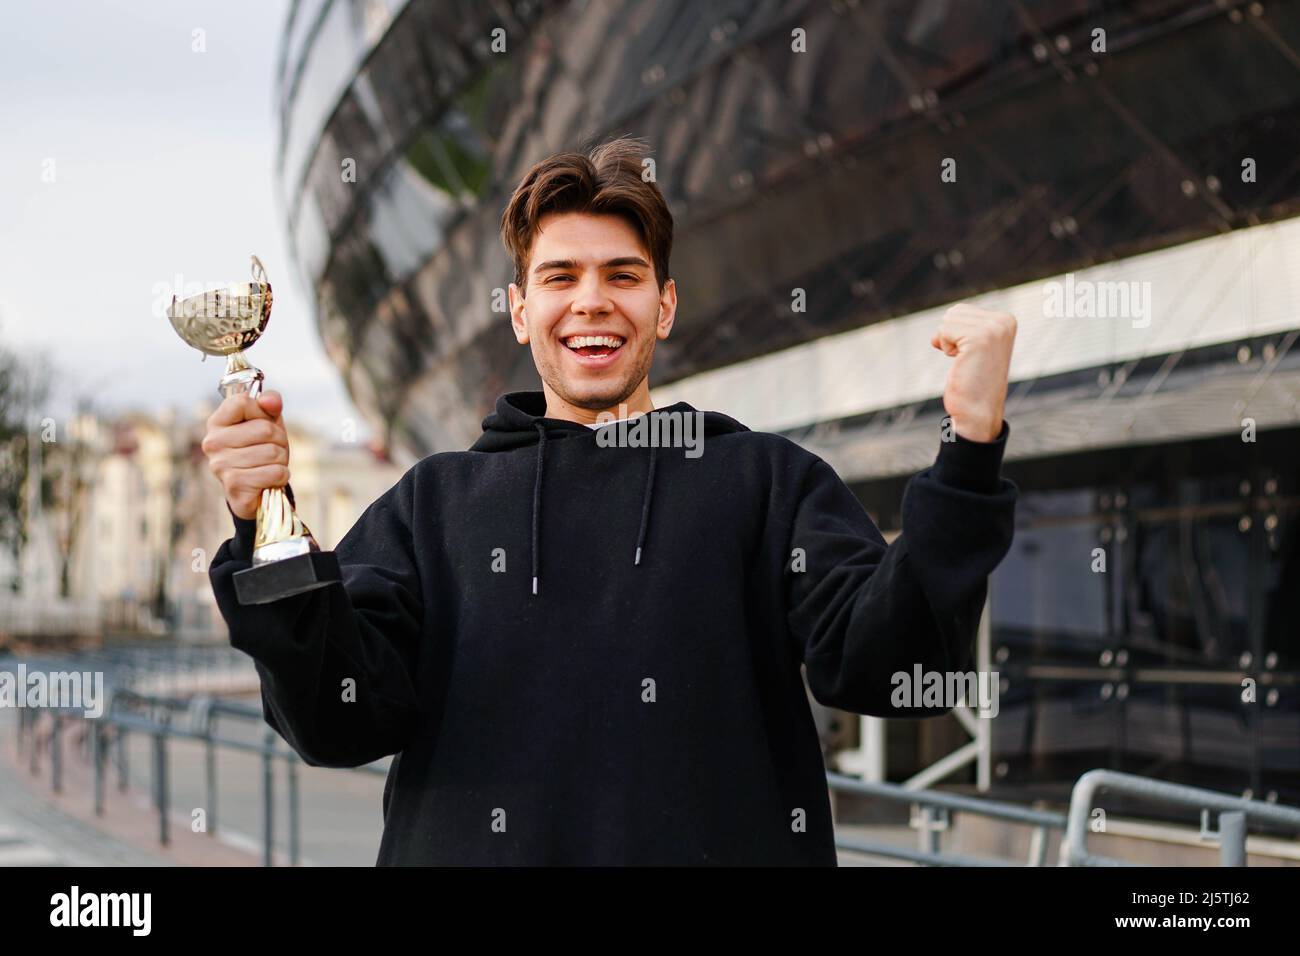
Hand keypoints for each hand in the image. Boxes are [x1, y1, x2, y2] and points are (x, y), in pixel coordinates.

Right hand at [201, 390, 289, 519]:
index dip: (262, 411)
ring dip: (281, 460)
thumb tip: (270, 400)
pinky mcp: (234, 486)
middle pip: (265, 429)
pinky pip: (275, 472)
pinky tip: (269, 479)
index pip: (242, 401)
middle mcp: (213, 443)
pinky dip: (281, 476)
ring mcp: (221, 465)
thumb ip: (270, 404)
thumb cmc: (260, 450)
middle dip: (279, 440)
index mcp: (217, 422)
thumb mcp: (268, 422)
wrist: (255, 490)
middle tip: (271, 450)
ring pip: (273, 452)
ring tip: (268, 465)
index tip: (262, 422)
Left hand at [930, 303, 1016, 441]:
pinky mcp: (979, 339)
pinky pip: (943, 331)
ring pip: (947, 321)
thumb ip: (966, 326)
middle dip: (950, 336)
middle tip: (967, 359)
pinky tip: (961, 362)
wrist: (979, 411)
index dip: (956, 333)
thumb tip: (945, 320)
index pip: (960, 310)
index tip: (972, 353)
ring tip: (966, 361)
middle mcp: (1004, 320)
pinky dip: (945, 348)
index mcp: (1006, 319)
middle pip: (953, 312)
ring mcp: (993, 329)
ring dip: (948, 343)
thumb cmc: (973, 381)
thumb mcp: (974, 346)